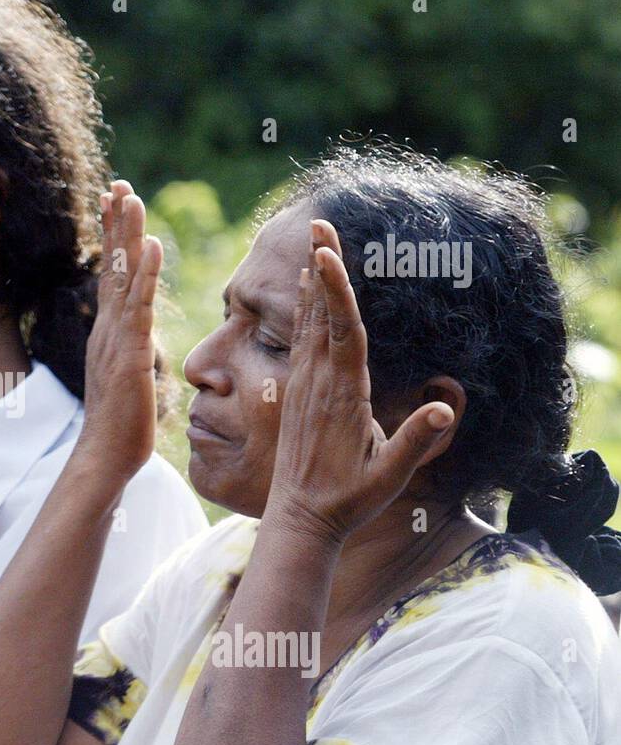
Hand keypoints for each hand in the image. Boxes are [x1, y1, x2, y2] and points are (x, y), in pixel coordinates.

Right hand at [73, 180, 163, 482]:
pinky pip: (138, 306)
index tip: (116, 203)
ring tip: (131, 197)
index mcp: (108, 333)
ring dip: (126, 235)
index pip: (110, 276)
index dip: (113, 239)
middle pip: (111, 265)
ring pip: (121, 277)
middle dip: (115, 223)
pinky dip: (143, 274)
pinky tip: (152, 245)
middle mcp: (107, 328)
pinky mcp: (129, 353)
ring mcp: (116, 338)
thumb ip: (130, 354)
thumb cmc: (120, 426)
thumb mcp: (127, 379)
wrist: (105, 456)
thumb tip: (136, 343)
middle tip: (119, 183)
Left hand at [265, 220, 454, 543]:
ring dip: (310, 281)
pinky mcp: (298, 392)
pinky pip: (300, 340)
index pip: (340, 331)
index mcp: (342, 394)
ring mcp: (305, 386)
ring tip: (313, 239)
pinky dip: (303, 309)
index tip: (322, 253)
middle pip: (321, 314)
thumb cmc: (348, 500)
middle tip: (318, 223)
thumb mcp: (389, 476)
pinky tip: (303, 287)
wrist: (300, 521)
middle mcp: (319, 382)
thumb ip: (417, 441)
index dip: (333, 290)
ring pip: (308, 323)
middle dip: (320, 267)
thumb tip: (446, 408)